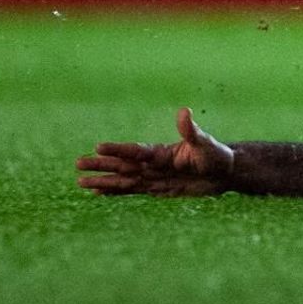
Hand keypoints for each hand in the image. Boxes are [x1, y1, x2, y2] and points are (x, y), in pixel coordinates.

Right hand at [77, 109, 236, 195]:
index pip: (136, 151)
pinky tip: (99, 192)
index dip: (118, 150)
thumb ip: (192, 131)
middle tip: (77, 163)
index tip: (98, 147)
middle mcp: (153, 163)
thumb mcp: (205, 143)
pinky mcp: (156, 189)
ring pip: (123, 179)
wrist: (224, 172)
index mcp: (162, 152)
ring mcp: (153, 176)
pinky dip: (115, 192)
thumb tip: (184, 111)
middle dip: (101, 165)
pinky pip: (132, 191)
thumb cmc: (216, 155)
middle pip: (123, 165)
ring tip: (80, 181)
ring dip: (103, 180)